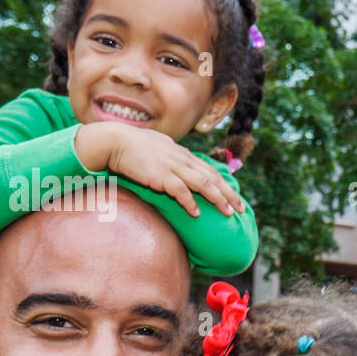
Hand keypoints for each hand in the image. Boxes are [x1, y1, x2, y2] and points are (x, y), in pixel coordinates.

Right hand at [74, 122, 244, 216]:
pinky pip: (179, 191)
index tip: (236, 197)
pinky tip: (196, 213)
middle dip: (229, 194)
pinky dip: (189, 202)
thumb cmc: (135, 146)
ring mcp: (172, 167)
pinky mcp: (160, 175)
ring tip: (228, 212)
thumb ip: (173, 157)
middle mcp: (182, 159)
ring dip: (217, 199)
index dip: (225, 184)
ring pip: (203, 184)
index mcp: (183, 154)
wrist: (115, 141)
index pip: (210, 170)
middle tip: (241, 209)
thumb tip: (181, 167)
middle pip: (213, 178)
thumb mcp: (160, 148)